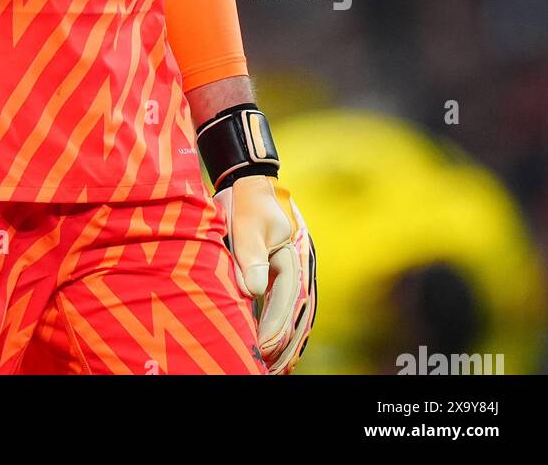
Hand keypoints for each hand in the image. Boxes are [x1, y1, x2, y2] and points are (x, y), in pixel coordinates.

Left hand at [215, 174, 316, 373]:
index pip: (287, 301)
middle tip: (269, 366)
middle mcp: (300, 267)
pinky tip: (276, 344)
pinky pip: (289, 305)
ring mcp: (296, 271)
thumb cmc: (247, 202)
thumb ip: (250, 254)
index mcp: (294, 258)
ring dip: (289, 340)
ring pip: (298, 314)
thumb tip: (253, 290)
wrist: (250, 181)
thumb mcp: (248, 223)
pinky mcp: (285, 273)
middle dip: (286, 343)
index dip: (275, 327)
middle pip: (299, 314)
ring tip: (276, 365)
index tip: (261, 347)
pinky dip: (285, 326)